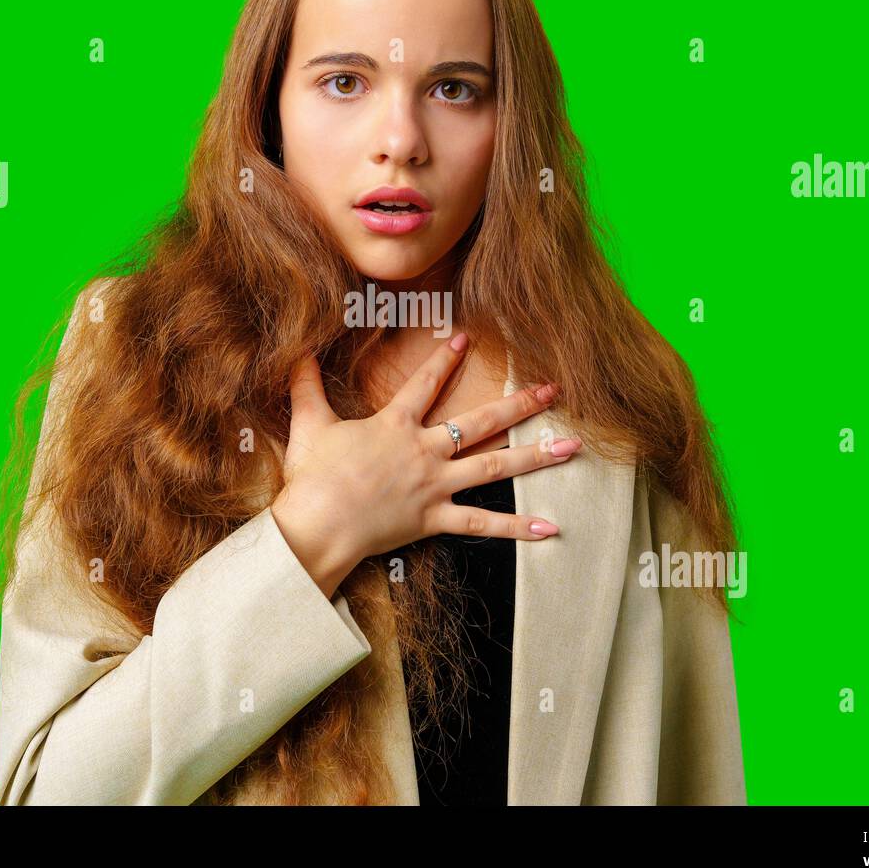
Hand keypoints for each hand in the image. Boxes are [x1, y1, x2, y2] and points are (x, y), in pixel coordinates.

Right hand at [270, 332, 580, 596]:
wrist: (317, 525)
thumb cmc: (312, 478)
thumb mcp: (308, 425)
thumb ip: (305, 386)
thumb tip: (296, 351)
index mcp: (395, 426)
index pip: (425, 384)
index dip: (445, 360)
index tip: (465, 339)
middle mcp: (424, 451)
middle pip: (481, 423)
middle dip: (520, 403)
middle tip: (554, 389)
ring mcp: (435, 486)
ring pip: (495, 468)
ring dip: (536, 456)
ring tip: (572, 447)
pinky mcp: (435, 519)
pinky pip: (483, 524)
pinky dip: (518, 527)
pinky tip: (551, 528)